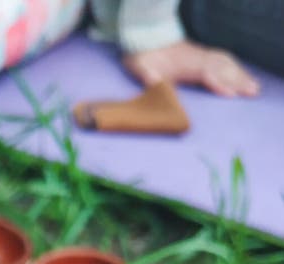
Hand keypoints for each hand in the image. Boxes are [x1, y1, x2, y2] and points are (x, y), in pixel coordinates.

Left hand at [124, 40, 259, 97]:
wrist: (147, 38)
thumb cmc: (144, 57)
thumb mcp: (141, 67)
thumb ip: (148, 75)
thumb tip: (153, 82)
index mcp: (184, 63)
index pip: (206, 72)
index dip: (218, 83)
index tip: (231, 95)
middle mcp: (197, 58)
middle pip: (222, 68)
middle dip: (238, 80)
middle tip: (253, 93)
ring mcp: (201, 56)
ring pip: (226, 63)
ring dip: (240, 75)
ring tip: (253, 87)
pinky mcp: (202, 57)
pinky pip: (223, 60)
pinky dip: (235, 68)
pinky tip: (242, 75)